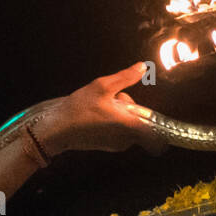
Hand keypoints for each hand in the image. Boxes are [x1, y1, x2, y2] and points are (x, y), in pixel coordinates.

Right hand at [39, 64, 162, 154]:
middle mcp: (127, 138)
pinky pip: (119, 133)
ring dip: (121, 115)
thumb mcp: (102, 86)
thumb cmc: (79, 109)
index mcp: (130, 124)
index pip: (157, 130)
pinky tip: (97, 116)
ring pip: (129, 126)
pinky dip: (113, 123)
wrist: (58, 129)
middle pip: (140, 121)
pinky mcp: (108, 147)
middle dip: (129, 108)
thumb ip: (125, 77)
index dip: (153, 117)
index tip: (144, 109)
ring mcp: (117, 145)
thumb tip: (143, 68)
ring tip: (102, 107)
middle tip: (112, 99)